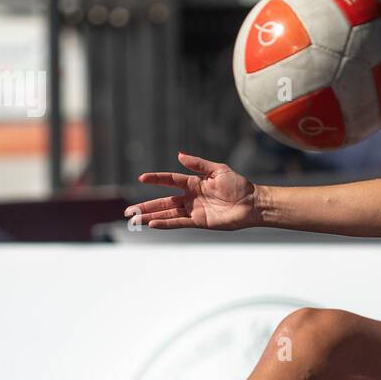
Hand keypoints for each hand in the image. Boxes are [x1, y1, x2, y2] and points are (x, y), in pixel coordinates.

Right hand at [125, 152, 260, 230]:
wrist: (252, 203)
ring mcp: (193, 210)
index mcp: (194, 183)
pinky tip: (153, 224)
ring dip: (151, 216)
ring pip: (167, 214)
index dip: (156, 179)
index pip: (170, 180)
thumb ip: (198, 164)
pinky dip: (166, 223)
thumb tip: (179, 155)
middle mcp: (190, 197)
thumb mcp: (218, 169)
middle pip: (163, 201)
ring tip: (134, 220)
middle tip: (129, 210)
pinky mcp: (199, 222)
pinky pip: (179, 223)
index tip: (142, 178)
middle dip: (146, 206)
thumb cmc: (238, 185)